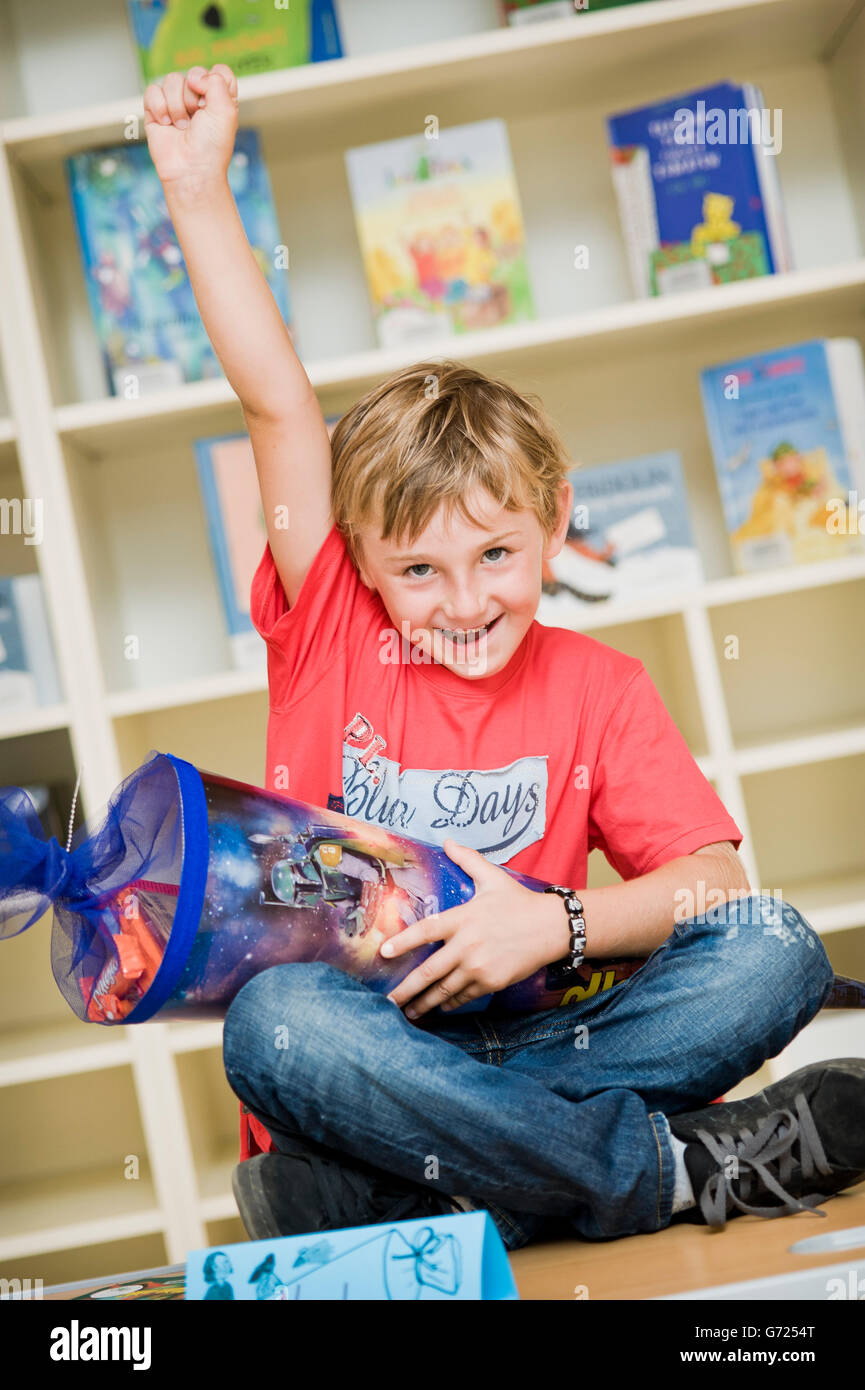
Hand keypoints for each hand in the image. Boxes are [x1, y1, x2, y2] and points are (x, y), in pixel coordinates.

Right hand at [143, 65, 238, 187]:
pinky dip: (159, 107)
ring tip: (182, 126)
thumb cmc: (211, 147)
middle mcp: (199, 98)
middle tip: (197, 119)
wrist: (190, 170)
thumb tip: (194, 76)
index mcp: (220, 98)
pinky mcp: (156, 110)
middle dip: (194, 97)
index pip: (218, 71)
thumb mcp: (226, 111)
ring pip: (171, 80)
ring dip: (177, 106)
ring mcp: (176, 103)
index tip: (213, 102)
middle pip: (193, 73)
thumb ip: (217, 81)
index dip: (214, 81)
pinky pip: (152, 91)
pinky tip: (166, 124)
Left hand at [381, 838, 569, 1019]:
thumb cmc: (519, 901)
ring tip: (408, 1012)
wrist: (552, 927)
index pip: (426, 931)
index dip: (403, 942)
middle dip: (406, 989)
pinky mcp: (492, 982)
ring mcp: (479, 967)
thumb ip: (467, 860)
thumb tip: (447, 841)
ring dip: (424, 1003)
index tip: (384, 953)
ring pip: (444, 990)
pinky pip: (464, 996)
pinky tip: (439, 1007)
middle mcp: (467, 945)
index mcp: (463, 918)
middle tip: (388, 1001)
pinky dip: (450, 1003)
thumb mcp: (492, 877)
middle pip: (429, 972)